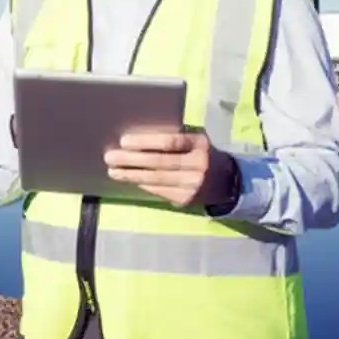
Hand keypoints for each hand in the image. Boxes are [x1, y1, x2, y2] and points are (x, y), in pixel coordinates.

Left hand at [103, 131, 237, 208]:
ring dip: (131, 175)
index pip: (170, 142)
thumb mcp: (195, 140)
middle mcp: (198, 165)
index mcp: (199, 144)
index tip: (124, 141)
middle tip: (110, 157)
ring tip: (113, 171)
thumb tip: (138, 138)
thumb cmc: (201, 153)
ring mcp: (193, 185)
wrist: (228, 182)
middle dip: (131, 160)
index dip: (146, 142)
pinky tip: (129, 179)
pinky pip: (159, 191)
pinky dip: (142, 184)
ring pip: (156, 179)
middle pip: (159, 162)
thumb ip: (174, 137)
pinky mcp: (186, 200)